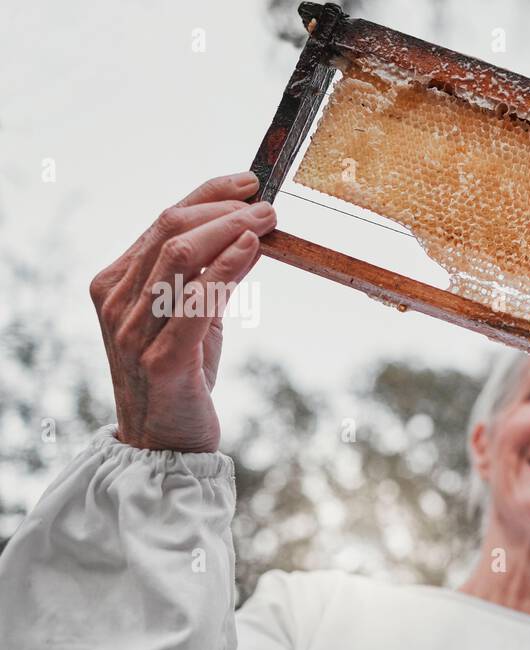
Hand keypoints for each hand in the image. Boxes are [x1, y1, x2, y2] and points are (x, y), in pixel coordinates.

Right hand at [89, 172, 276, 452]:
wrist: (165, 442)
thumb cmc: (179, 375)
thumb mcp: (191, 318)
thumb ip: (206, 277)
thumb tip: (247, 234)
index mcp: (115, 283)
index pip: (162, 220)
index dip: (207, 194)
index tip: (248, 181)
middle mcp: (117, 301)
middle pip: (170, 230)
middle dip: (224, 209)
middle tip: (267, 205)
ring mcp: (135, 330)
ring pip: (180, 256)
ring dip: (230, 230)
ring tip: (267, 221)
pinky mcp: (163, 359)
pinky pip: (196, 301)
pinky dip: (226, 268)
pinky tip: (252, 250)